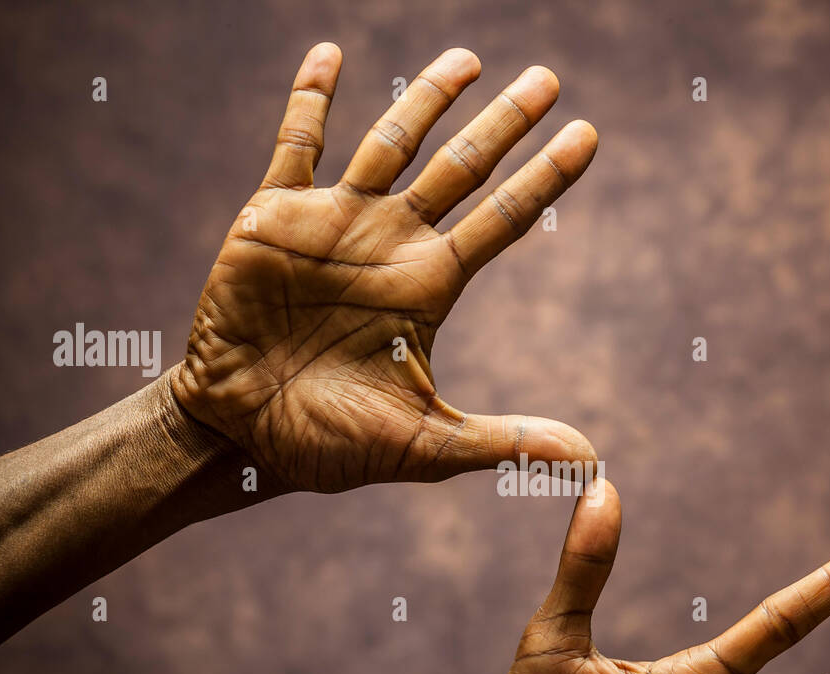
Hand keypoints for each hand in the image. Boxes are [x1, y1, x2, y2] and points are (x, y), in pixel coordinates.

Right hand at [170, 43, 598, 492]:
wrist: (239, 437)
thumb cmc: (329, 446)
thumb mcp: (427, 446)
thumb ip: (505, 443)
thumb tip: (591, 464)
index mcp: (428, 288)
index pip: (503, 220)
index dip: (546, 178)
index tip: (590, 136)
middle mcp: (391, 246)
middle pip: (461, 169)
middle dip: (505, 123)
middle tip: (549, 79)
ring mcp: (334, 225)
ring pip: (391, 143)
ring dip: (428, 99)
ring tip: (470, 59)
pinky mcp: (273, 217)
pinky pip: (297, 143)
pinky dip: (310, 98)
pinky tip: (331, 53)